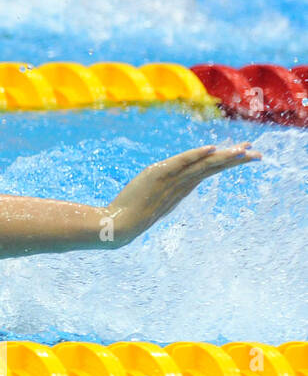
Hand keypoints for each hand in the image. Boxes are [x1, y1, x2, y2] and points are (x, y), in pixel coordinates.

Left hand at [104, 144, 259, 244]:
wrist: (117, 227)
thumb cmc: (129, 217)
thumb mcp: (150, 202)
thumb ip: (162, 194)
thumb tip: (170, 190)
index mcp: (180, 189)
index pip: (207, 172)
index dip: (226, 163)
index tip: (244, 155)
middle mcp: (180, 185)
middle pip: (211, 169)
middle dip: (234, 161)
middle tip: (258, 155)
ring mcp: (170, 181)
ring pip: (202, 166)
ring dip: (224, 156)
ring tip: (245, 150)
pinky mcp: (157, 176)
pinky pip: (180, 163)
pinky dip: (195, 155)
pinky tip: (212, 149)